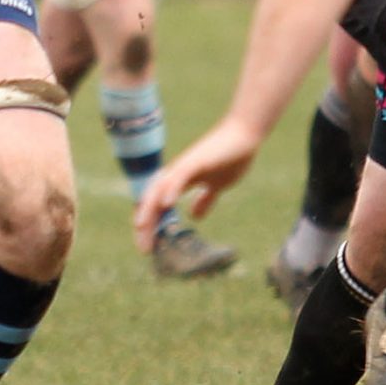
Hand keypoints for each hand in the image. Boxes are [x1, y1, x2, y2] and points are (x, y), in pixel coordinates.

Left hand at [134, 116, 262, 248]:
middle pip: (152, 199)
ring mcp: (185, 166)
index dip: (152, 224)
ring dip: (150, 209)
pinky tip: (166, 204)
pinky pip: (180, 176)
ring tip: (141, 228)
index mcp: (180, 181)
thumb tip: (194, 216)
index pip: (158, 204)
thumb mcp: (217, 186)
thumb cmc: (231, 157)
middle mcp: (177, 174)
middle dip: (146, 224)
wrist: (244, 136)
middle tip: (143, 248)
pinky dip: (171, 190)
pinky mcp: (197, 160)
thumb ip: (205, 199)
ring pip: (159, 188)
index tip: (148, 245)